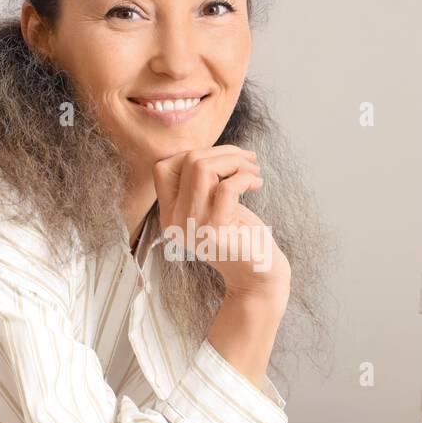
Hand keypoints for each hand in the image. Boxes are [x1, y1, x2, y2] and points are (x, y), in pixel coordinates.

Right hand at [152, 144, 290, 299]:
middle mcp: (174, 221)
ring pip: (203, 169)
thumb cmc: (240, 234)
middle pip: (188, 161)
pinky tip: (257, 183)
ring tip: (254, 170)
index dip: (194, 153)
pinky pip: (227, 187)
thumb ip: (202, 182)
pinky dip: (246, 177)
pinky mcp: (215, 232)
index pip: (163, 167)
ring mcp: (193, 227)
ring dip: (235, 160)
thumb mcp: (212, 205)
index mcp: (169, 214)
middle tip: (249, 160)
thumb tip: (209, 148)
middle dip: (223, 152)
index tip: (224, 159)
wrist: (258, 274)